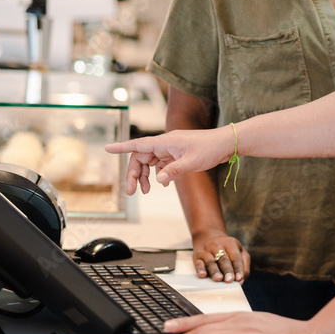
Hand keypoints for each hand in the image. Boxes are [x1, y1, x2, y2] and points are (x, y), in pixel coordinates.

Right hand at [105, 127, 232, 194]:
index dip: (122, 147)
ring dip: (145, 176)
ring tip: (146, 191)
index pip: (138, 144)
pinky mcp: (178, 154)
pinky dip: (158, 174)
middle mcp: (166, 143)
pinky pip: (161, 164)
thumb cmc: (210, 148)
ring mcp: (172, 149)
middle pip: (141, 157)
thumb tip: (158, 180)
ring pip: (150, 162)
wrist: (226, 144)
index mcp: (166, 141)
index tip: (108, 148)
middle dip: (134, 174)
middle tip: (131, 192)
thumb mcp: (192, 162)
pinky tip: (161, 184)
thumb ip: (173, 170)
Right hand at [192, 231, 249, 282]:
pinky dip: (200, 269)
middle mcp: (217, 246)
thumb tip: (241, 281)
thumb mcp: (239, 251)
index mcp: (231, 244)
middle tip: (230, 280)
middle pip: (223, 260)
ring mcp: (206, 250)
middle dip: (227, 270)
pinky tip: (202, 275)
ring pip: (211, 262)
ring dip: (214, 271)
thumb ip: (244, 265)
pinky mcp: (197, 256)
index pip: (235, 257)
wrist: (208, 236)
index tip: (239, 278)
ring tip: (218, 279)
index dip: (238, 268)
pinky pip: (198, 263)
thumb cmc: (227, 248)